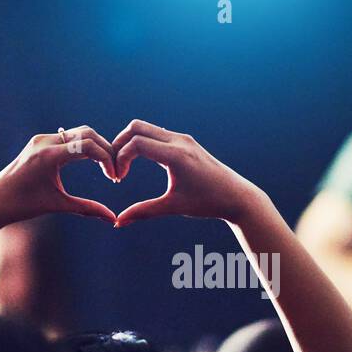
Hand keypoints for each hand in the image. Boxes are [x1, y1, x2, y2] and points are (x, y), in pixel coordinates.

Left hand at [0, 126, 118, 225]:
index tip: (115, 177)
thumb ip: (88, 209)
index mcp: (49, 156)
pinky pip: (67, 137)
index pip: (89, 146)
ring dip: (96, 146)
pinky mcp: (39, 142)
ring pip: (79, 133)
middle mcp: (44, 142)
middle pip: (87, 134)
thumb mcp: (58, 205)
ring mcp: (40, 139)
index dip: (108, 159)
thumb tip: (113, 219)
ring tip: (105, 167)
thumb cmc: (24, 206)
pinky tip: (90, 162)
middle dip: (106, 150)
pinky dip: (83, 146)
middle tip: (115, 171)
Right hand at [109, 120, 266, 226]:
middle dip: (119, 145)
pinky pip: (156, 133)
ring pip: (145, 128)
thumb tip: (117, 223)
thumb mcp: (173, 207)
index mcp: (176, 155)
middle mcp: (179, 141)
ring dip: (130, 142)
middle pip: (136, 128)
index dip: (120, 159)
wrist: (237, 196)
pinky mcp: (185, 141)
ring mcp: (183, 138)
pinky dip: (142, 142)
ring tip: (124, 166)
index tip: (118, 179)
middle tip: (114, 167)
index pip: (136, 144)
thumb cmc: (207, 203)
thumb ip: (143, 212)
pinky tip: (138, 162)